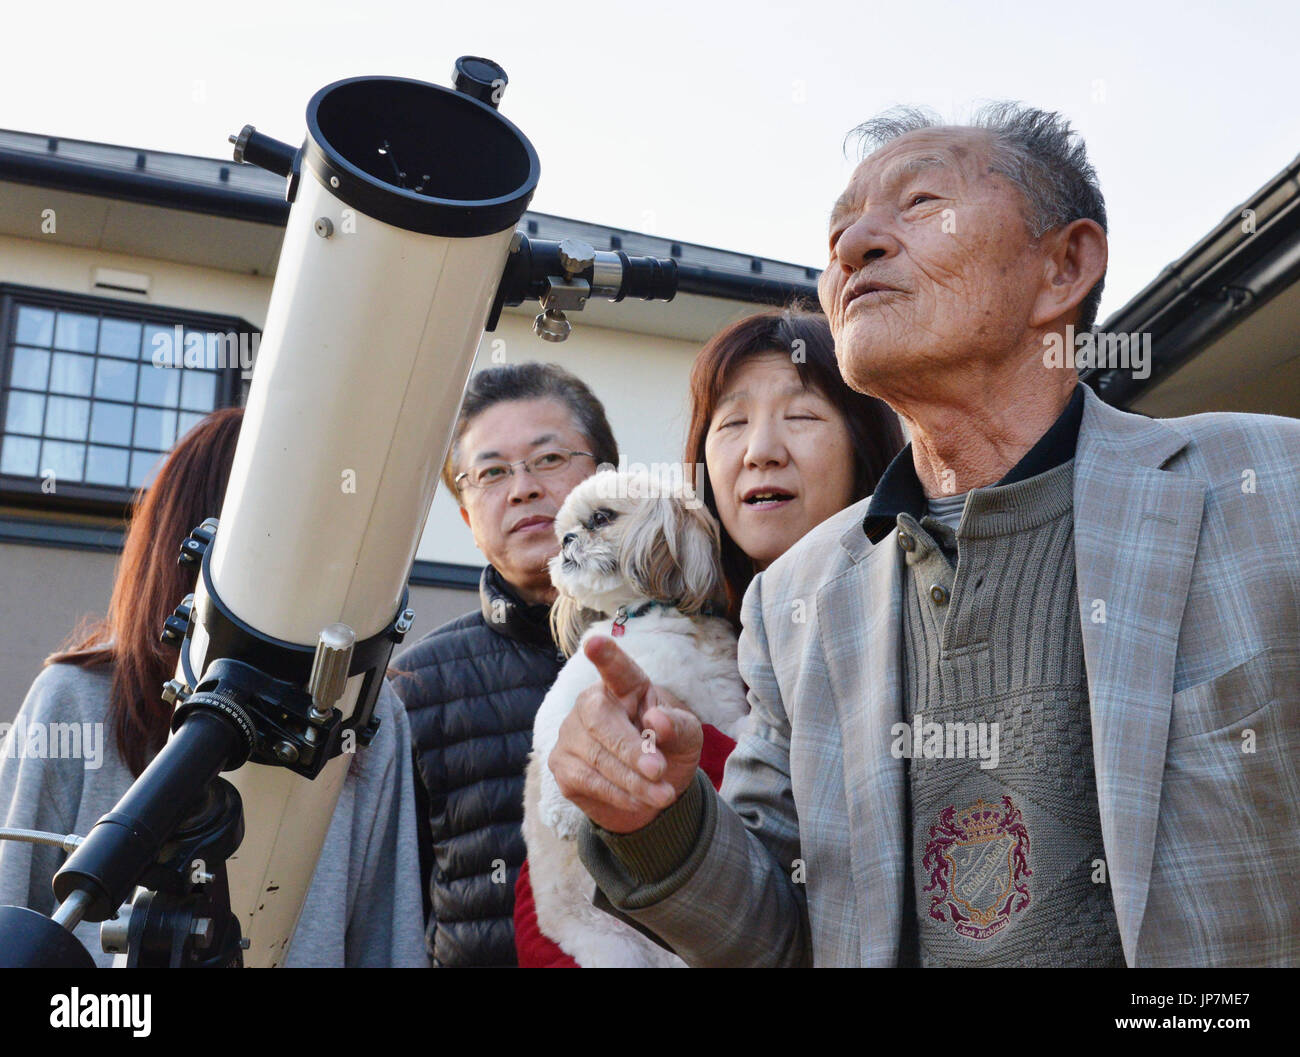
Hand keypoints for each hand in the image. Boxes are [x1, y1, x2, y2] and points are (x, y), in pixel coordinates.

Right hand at [549, 635, 702, 833]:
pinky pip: (587, 780)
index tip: (595, 643)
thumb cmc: (669, 751)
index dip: (606, 656)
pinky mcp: (561, 765)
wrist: (652, 794)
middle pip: (600, 718)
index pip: (616, 669)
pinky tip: (638, 800)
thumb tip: (657, 719)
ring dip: (632, 781)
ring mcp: (571, 734)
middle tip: (658, 771)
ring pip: (596, 756)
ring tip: (663, 795)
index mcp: (625, 686)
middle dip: (630, 749)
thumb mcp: (687, 738)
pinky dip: (617, 794)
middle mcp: (591, 703)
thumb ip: (678, 726)